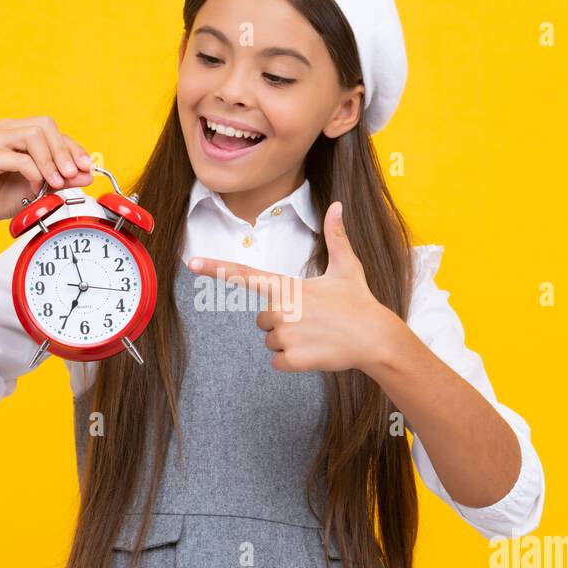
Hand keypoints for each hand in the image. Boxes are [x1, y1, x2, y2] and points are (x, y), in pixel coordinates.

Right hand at [0, 116, 95, 233]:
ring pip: (32, 135)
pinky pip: (18, 158)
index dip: (74, 148)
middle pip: (44, 125)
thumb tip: (88, 174)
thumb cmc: (4, 195)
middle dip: (63, 151)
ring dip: (49, 161)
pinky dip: (33, 173)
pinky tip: (34, 187)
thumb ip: (64, 179)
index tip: (87, 167)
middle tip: (71, 174)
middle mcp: (7, 130)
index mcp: (21, 132)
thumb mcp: (43, 188)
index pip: (54, 130)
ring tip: (54, 182)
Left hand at [187, 201, 403, 373]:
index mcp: (287, 286)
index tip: (192, 263)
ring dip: (289, 342)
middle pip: (263, 320)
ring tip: (318, 336)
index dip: (216, 268)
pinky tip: (316, 352)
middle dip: (283, 323)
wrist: (375, 338)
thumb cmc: (359, 302)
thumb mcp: (347, 267)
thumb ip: (336, 236)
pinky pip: (278, 362)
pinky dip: (293, 361)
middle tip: (313, 320)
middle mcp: (280, 309)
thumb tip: (338, 205)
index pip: (244, 274)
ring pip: (270, 342)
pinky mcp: (291, 359)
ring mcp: (285, 335)